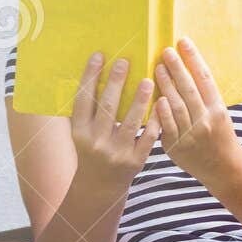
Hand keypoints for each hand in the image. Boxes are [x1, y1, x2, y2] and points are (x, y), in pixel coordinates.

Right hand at [69, 53, 159, 190]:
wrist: (99, 185)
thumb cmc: (92, 150)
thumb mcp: (82, 132)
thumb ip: (88, 110)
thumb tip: (94, 73)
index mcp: (79, 132)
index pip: (83, 100)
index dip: (90, 77)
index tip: (99, 55)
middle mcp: (95, 142)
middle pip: (107, 108)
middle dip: (116, 83)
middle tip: (125, 60)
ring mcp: (116, 152)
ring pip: (130, 121)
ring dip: (140, 100)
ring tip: (148, 79)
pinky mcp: (135, 160)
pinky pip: (148, 136)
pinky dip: (156, 120)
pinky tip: (163, 103)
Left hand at [152, 39, 241, 187]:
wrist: (222, 167)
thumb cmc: (220, 136)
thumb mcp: (220, 113)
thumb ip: (205, 97)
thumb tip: (187, 71)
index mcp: (218, 108)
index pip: (205, 78)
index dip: (194, 59)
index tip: (184, 43)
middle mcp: (205, 119)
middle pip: (189, 89)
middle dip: (177, 68)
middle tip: (166, 51)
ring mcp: (191, 133)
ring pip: (177, 105)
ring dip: (166, 85)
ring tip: (157, 68)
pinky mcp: (176, 145)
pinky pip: (167, 125)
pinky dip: (162, 111)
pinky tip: (156, 97)